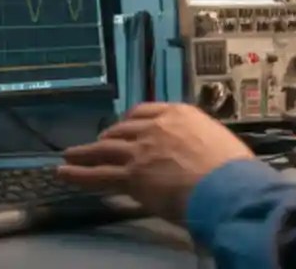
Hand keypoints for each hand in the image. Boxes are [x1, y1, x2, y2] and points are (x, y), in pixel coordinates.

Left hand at [57, 102, 253, 223]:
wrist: (226, 184)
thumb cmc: (232, 168)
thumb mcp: (219, 140)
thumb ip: (200, 141)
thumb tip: (199, 153)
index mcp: (179, 114)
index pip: (147, 111)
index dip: (132, 120)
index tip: (125, 125)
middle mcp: (155, 126)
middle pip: (123, 128)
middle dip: (108, 136)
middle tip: (98, 142)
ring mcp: (140, 150)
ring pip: (105, 149)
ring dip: (85, 152)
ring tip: (71, 154)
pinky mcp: (131, 175)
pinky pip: (98, 174)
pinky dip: (78, 174)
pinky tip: (63, 173)